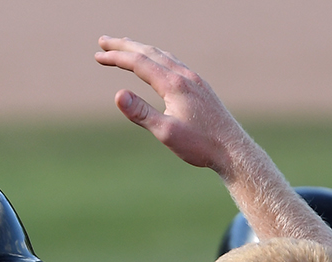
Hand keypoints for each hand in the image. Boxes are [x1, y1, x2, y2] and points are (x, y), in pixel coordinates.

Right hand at [94, 37, 240, 175]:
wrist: (233, 149)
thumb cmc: (200, 144)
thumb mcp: (166, 132)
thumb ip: (141, 113)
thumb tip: (118, 94)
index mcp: (174, 84)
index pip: (139, 63)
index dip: (116, 57)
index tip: (98, 55)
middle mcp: (185, 76)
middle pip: (149, 52)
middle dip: (124, 46)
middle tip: (103, 41)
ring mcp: (194, 79)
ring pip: (163, 55)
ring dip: (141, 49)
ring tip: (126, 47)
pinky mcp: (200, 86)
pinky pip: (174, 63)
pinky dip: (157, 57)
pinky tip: (156, 64)